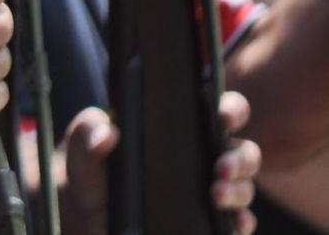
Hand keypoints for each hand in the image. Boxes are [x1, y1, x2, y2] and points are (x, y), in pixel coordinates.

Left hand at [58, 93, 258, 234]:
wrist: (90, 216)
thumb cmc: (93, 174)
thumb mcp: (83, 150)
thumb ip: (87, 132)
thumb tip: (107, 133)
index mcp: (178, 129)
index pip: (218, 110)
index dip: (231, 109)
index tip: (222, 115)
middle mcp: (201, 156)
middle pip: (243, 151)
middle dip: (239, 158)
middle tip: (221, 166)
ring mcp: (209, 188)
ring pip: (245, 186)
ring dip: (239, 190)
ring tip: (216, 194)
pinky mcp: (211, 220)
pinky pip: (240, 220)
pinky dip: (242, 220)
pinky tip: (235, 221)